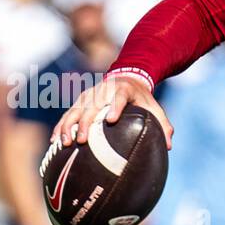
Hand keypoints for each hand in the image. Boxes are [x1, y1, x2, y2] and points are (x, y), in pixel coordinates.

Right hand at [52, 73, 172, 150]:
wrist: (126, 78)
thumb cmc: (142, 99)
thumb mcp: (154, 108)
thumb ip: (163, 125)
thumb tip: (169, 146)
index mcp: (122, 90)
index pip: (118, 98)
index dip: (115, 107)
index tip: (111, 120)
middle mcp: (103, 91)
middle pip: (92, 107)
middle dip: (86, 124)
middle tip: (83, 141)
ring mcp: (89, 96)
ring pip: (75, 111)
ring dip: (68, 126)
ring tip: (65, 143)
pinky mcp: (80, 101)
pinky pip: (68, 115)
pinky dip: (61, 126)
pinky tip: (55, 141)